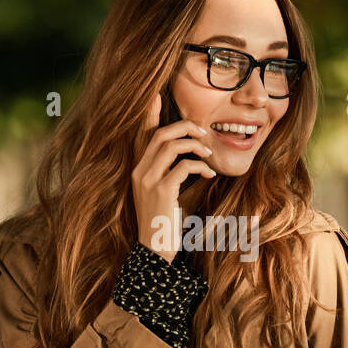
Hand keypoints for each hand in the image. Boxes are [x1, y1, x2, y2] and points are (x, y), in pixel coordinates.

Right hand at [132, 91, 214, 260]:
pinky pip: (183, 166)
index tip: (157, 96)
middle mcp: (139, 171)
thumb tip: (188, 159)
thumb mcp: (163, 195)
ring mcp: (148, 181)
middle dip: (184, 127)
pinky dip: (200, 166)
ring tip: (209, 154)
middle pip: (160, 134)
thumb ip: (170, 175)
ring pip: (171, 146)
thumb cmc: (162, 224)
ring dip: (195, 145)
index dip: (150, 114)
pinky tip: (209, 175)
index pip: (143, 135)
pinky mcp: (162, 191)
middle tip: (203, 132)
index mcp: (138, 170)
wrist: (154, 251)